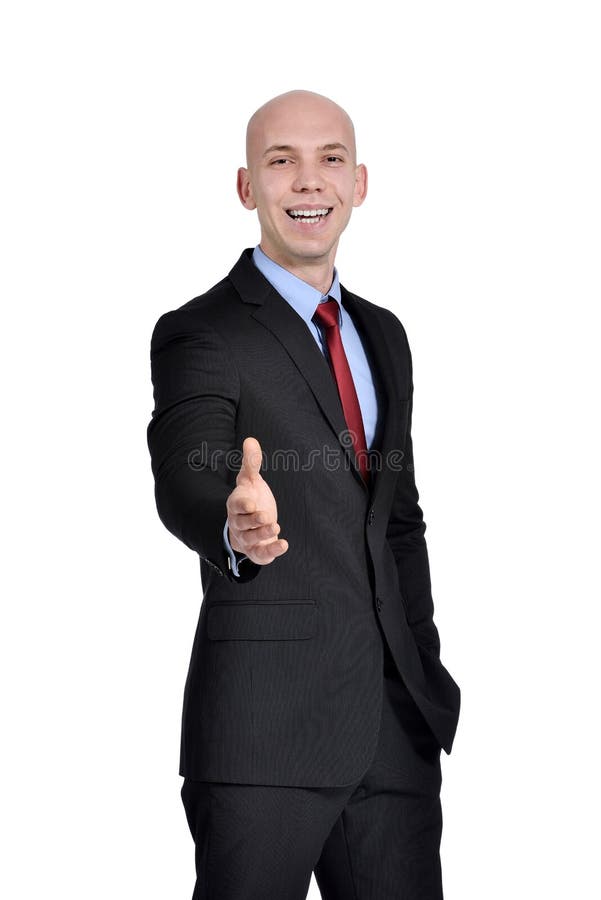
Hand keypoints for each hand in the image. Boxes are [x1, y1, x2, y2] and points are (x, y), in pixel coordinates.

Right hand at [226, 437, 288, 564]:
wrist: (249, 526)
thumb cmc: (250, 499)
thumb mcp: (250, 481)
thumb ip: (251, 463)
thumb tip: (251, 440)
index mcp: (236, 505)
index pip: (235, 505)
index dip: (242, 505)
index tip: (251, 504)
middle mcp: (238, 524)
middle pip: (242, 524)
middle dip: (254, 521)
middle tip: (267, 516)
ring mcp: (246, 539)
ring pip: (251, 539)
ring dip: (263, 534)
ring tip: (275, 526)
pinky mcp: (257, 551)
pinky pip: (262, 554)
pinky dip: (272, 551)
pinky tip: (284, 544)